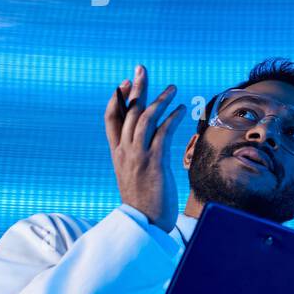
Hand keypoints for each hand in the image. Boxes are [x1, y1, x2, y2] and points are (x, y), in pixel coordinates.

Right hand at [103, 64, 183, 231]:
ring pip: (144, 119)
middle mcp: (124, 152)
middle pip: (127, 112)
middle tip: (142, 68)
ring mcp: (137, 157)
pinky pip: (162, 134)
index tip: (124, 83)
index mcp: (117, 154)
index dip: (117, 100)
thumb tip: (146, 144)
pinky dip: (172, 118)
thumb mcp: (134, 176)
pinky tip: (181, 109)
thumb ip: (136, 157)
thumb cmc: (143, 203)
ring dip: (159, 100)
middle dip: (136, 89)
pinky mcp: (153, 163)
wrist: (144, 224)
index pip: (111, 120)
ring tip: (173, 87)